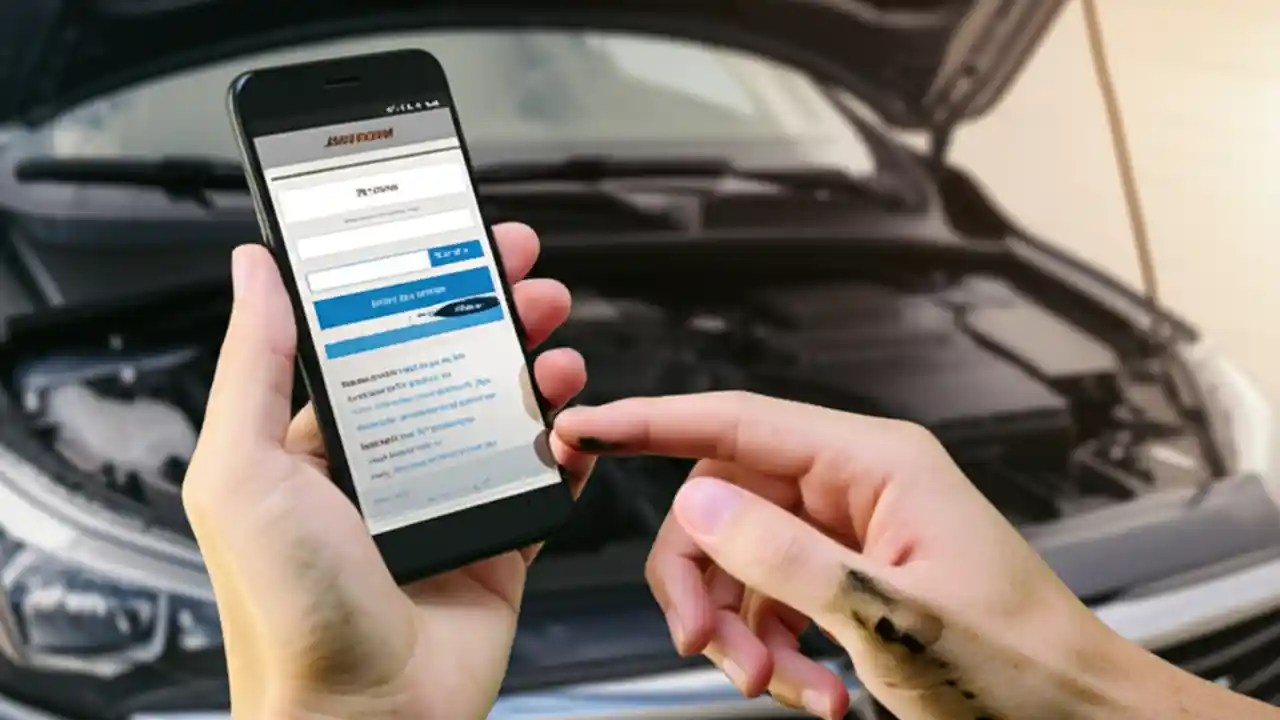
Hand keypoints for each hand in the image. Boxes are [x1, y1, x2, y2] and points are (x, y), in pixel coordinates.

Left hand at [183, 224, 593, 718]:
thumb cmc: (289, 612)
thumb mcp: (245, 473)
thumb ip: (255, 366)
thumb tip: (252, 268)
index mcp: (322, 443)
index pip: (380, 338)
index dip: (423, 282)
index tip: (460, 240)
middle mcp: (389, 466)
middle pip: (455, 363)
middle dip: (498, 314)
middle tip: (532, 280)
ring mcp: (448, 503)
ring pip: (506, 413)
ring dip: (540, 372)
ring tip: (560, 350)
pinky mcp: (498, 542)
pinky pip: (543, 482)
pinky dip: (568, 450)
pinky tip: (576, 426)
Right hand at [555, 392, 1276, 719]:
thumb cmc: (1019, 668)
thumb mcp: (894, 619)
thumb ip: (788, 560)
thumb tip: (698, 508)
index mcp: (876, 465)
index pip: (738, 422)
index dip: (653, 421)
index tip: (589, 426)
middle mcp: (856, 486)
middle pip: (724, 504)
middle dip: (705, 582)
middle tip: (707, 647)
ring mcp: (850, 532)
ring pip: (740, 558)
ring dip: (741, 629)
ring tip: (777, 685)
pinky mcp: (847, 577)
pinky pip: (772, 598)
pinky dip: (772, 649)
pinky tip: (809, 690)